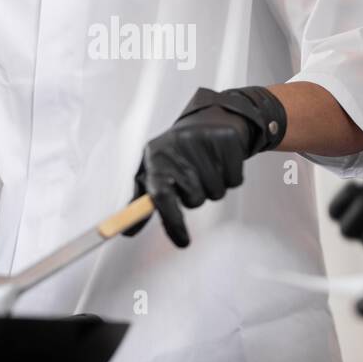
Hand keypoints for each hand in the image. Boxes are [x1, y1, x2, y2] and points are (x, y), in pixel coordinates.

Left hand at [126, 86, 285, 246]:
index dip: (172, 222)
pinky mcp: (226, 139)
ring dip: (214, 187)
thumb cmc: (176, 152)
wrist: (209, 118)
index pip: (160, 195)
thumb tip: (128, 232)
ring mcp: (202, 140)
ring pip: (216, 192)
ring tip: (207, 167)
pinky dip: (231, 177)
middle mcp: (176, 146)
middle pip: (194, 199)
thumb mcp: (153, 169)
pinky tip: (221, 161)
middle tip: (193, 179)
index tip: (184, 243)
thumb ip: (141, 201)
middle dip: (196, 196)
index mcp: (155, 156)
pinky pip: (234, 180)